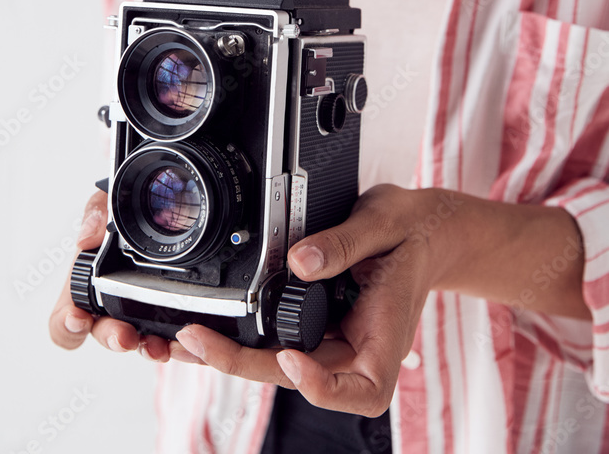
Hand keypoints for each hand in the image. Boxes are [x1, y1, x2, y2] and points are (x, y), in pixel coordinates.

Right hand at [48, 189, 172, 361]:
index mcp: (88, 282)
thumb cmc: (127, 213)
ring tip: (157, 346)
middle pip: (103, 334)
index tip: (77, 318)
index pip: (65, 317)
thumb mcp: (109, 202)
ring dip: (144, 348)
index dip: (67, 325)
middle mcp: (109, 303)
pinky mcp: (164, 314)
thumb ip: (96, 211)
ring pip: (136, 342)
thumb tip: (87, 237)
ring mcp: (137, 311)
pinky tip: (180, 339)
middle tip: (124, 335)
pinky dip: (171, 342)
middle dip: (112, 338)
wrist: (166, 208)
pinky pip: (166, 337)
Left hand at [173, 184, 439, 415]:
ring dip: (235, 356)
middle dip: (244, 365)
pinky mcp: (320, 323)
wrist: (424, 228)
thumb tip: (300, 261)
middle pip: (302, 378)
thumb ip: (344, 242)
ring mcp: (338, 338)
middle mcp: (360, 347)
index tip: (290, 357)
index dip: (322, 386)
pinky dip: (247, 335)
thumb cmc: (414, 229)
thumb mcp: (383, 222)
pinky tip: (213, 324)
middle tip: (197, 341)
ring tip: (187, 339)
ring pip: (283, 362)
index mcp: (387, 335)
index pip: (363, 390)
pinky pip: (282, 337)